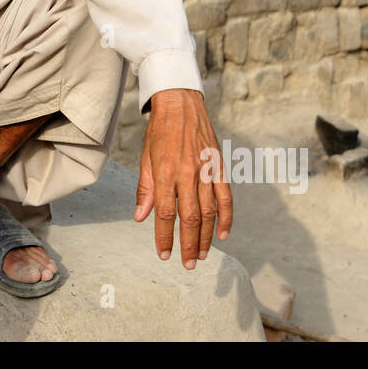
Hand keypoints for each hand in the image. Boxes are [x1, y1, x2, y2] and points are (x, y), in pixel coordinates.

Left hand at [134, 88, 232, 268]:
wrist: (181, 104)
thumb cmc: (159, 132)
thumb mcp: (145, 159)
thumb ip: (145, 189)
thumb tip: (141, 217)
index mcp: (165, 173)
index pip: (164, 213)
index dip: (164, 237)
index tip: (164, 254)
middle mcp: (187, 174)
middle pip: (190, 218)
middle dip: (188, 245)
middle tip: (187, 264)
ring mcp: (206, 171)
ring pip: (209, 212)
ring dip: (207, 237)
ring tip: (202, 255)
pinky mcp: (219, 166)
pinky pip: (226, 197)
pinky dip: (226, 217)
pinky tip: (223, 233)